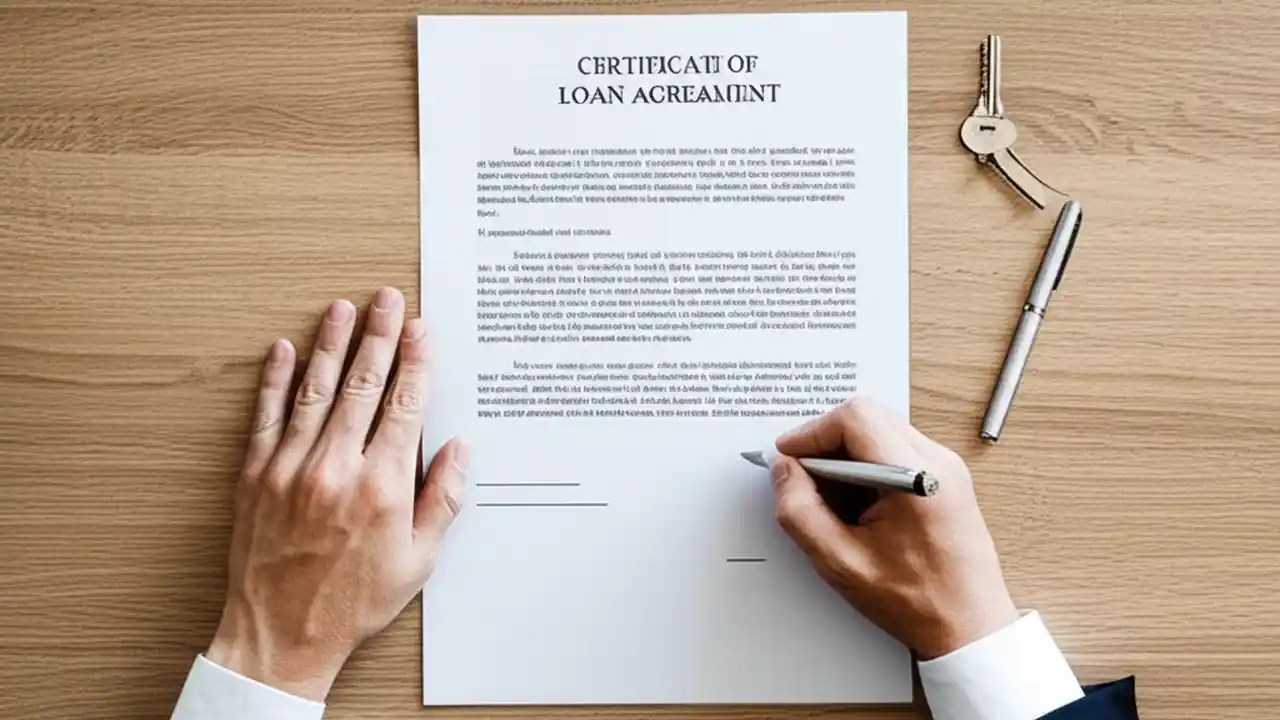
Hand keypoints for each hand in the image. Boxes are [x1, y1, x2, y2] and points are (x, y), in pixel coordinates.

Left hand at [206, 287, 467, 700]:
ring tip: (341, 309)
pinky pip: (267, 416)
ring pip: (315, 390)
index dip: (416, 361)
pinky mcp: (256, 477)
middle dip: (379, 335)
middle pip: (362, 384)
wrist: (280, 636)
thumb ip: (443, 500)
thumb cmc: (352, 603)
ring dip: (330, 343)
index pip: (405, 405)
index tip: (422, 330)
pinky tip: (283, 350)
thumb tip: (458, 451)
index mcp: (383, 486)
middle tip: (387, 299)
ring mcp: (292, 468)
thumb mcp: (418, 561)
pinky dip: (275, 380)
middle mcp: (337, 467)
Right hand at [771, 397, 1017, 659]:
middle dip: (826, 441)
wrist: (971, 626)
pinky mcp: (946, 477)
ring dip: (846, 454)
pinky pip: (895, 449)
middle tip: (803, 477)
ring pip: (880, 429)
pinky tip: (857, 504)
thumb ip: (801, 512)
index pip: (856, 418)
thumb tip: (783, 470)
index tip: (788, 457)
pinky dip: (866, 464)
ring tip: (831, 499)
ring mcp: (946, 467)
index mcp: (918, 477)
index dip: (811, 431)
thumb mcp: (841, 563)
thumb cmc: (916, 602)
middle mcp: (938, 461)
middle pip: (868, 416)